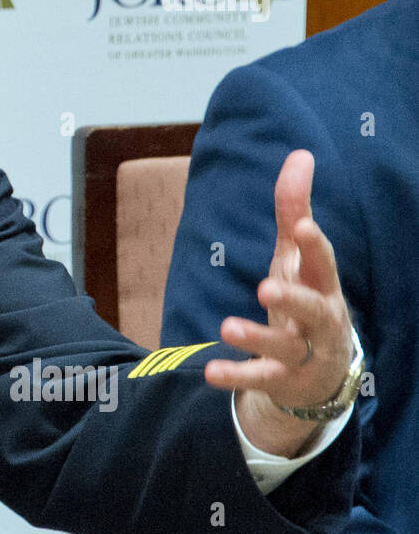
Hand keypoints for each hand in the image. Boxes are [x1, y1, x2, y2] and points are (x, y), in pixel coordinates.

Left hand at [204, 150, 353, 456]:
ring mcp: (302, 355)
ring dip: (256, 337)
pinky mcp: (281, 380)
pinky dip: (237, 375)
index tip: (301, 228)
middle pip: (313, 310)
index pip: (323, 265)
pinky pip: (259, 378)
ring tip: (226, 326)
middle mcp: (319, 322)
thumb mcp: (297, 258)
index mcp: (323, 287)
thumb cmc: (306, 300)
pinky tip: (210, 372)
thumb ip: (294, 210)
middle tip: (265, 288)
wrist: (321, 374)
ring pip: (283, 347)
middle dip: (292, 299)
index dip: (314, 247)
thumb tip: (300, 154)